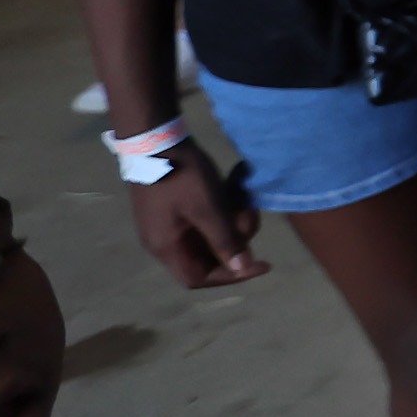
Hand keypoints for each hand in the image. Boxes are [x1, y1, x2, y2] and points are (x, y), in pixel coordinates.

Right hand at [129, 143, 264, 288]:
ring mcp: (168, 223)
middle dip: (235, 237)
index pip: (198, 278)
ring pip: (209, 234)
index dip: (231, 275)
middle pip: (207, 255)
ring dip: (231, 219)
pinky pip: (204, 218)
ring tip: (243, 197)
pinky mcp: (175, 207)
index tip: (261, 264)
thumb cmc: (181, 176)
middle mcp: (164, 241)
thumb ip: (224, 240)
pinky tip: (233, 186)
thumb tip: (241, 269)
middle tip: (249, 212)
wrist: (155, 139)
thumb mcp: (208, 208)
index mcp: (166, 247)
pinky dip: (222, 208)